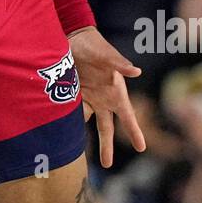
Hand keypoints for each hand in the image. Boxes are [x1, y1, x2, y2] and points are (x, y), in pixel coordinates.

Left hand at [68, 27, 144, 167]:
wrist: (74, 37)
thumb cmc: (95, 45)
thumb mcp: (107, 55)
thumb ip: (119, 63)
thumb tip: (137, 71)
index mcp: (115, 91)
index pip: (127, 116)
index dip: (134, 132)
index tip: (141, 148)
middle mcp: (103, 98)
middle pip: (106, 128)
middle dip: (106, 147)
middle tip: (107, 165)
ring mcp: (88, 96)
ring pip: (85, 122)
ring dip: (80, 135)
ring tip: (72, 149)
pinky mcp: (74, 93)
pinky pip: (71, 111)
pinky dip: (67, 120)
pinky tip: (60, 130)